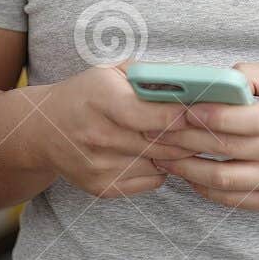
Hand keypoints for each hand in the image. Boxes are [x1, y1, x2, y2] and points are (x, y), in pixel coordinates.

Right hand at [34, 64, 197, 197]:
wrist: (44, 130)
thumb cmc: (86, 94)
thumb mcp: (111, 71)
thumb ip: (151, 75)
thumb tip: (194, 81)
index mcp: (101, 100)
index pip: (155, 116)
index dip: (185, 115)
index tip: (210, 111)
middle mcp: (99, 136)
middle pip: (163, 143)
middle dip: (194, 136)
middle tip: (215, 128)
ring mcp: (100, 166)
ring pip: (162, 164)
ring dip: (182, 153)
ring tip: (194, 139)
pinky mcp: (102, 188)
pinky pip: (152, 181)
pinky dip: (164, 168)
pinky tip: (162, 153)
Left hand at [142, 62, 258, 212]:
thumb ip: (258, 74)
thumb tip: (221, 77)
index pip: (241, 118)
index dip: (205, 114)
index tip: (178, 109)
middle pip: (223, 148)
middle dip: (181, 140)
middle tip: (152, 131)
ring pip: (222, 180)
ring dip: (185, 168)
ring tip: (161, 155)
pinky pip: (233, 200)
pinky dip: (205, 189)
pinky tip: (188, 175)